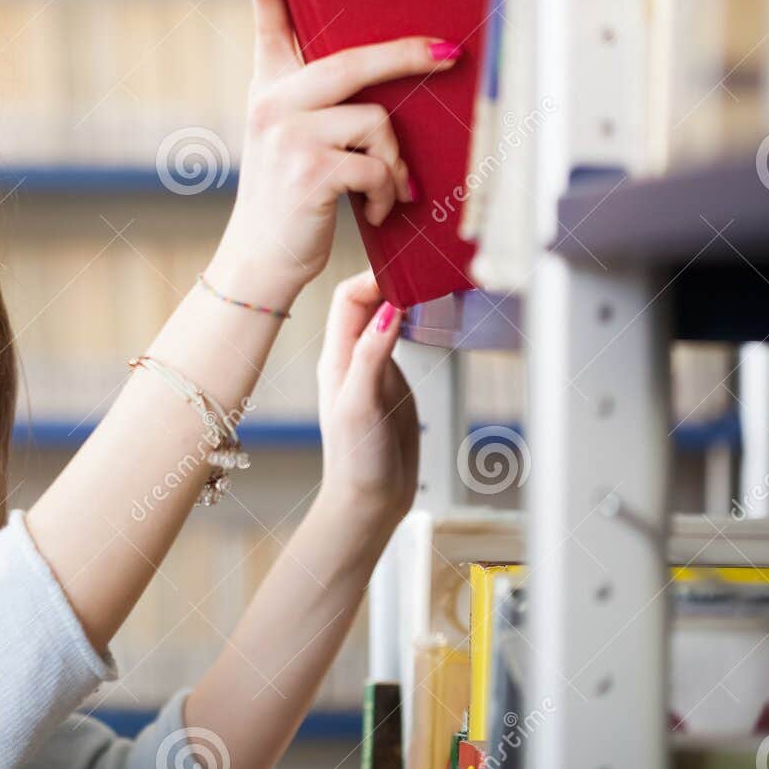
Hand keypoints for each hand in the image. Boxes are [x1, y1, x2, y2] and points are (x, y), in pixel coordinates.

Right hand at [208, 0, 459, 310]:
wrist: (260, 260)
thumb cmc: (288, 200)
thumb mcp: (290, 143)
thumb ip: (316, 104)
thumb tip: (384, 74)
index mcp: (268, 90)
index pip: (268, 25)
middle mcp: (271, 104)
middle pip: (352, 62)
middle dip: (406, 57)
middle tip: (447, 54)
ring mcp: (289, 135)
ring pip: (375, 122)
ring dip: (393, 161)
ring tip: (387, 189)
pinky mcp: (310, 171)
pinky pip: (375, 166)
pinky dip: (385, 192)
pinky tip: (374, 208)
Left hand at [313, 271, 418, 550]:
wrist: (371, 502)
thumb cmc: (356, 461)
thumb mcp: (360, 405)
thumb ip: (371, 357)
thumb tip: (388, 309)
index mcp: (337, 359)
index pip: (347, 299)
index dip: (373, 278)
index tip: (404, 270)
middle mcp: (353, 358)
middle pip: (366, 301)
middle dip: (389, 278)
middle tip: (422, 266)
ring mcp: (374, 368)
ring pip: (384, 317)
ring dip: (402, 296)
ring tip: (428, 280)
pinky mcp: (395, 383)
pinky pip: (401, 340)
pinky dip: (414, 320)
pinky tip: (431, 312)